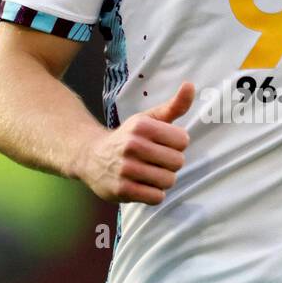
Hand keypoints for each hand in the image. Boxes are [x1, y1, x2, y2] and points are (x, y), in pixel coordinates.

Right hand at [79, 82, 194, 204]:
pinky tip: (143, 185)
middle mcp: (132, 145)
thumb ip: (174, 105)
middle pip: (178, 162)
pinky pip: (156, 197)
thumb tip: (191, 85)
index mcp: (142, 126)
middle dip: (170, 164)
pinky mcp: (122, 189)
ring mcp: (126, 168)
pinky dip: (154, 194)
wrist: (91, 156)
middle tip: (156, 161)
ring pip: (168, 181)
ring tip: (150, 173)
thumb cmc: (128, 137)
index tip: (163, 145)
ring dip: (163, 180)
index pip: (183, 140)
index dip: (176, 145)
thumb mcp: (149, 119)